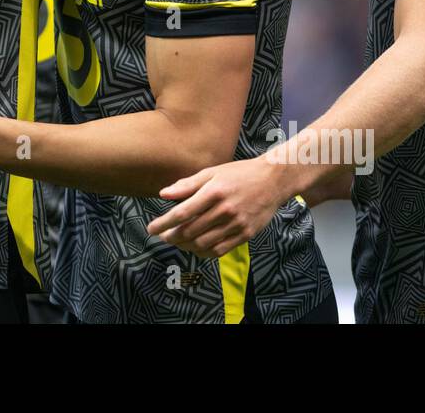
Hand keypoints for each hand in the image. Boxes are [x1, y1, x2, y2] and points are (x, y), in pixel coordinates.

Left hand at [145, 157, 287, 257]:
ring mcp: (236, 224)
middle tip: (163, 236)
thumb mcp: (212, 172)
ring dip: (185, 246)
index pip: (182, 213)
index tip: (151, 228)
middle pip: (190, 231)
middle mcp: (224, 210)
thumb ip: (187, 185)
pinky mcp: (246, 234)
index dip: (164, 223)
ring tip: (177, 241)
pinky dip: (204, 252)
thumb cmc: (239, 174)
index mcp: (214, 192)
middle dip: (171, 236)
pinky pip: (220, 250)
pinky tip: (196, 247)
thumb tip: (163, 194)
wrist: (273, 180)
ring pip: (203, 243)